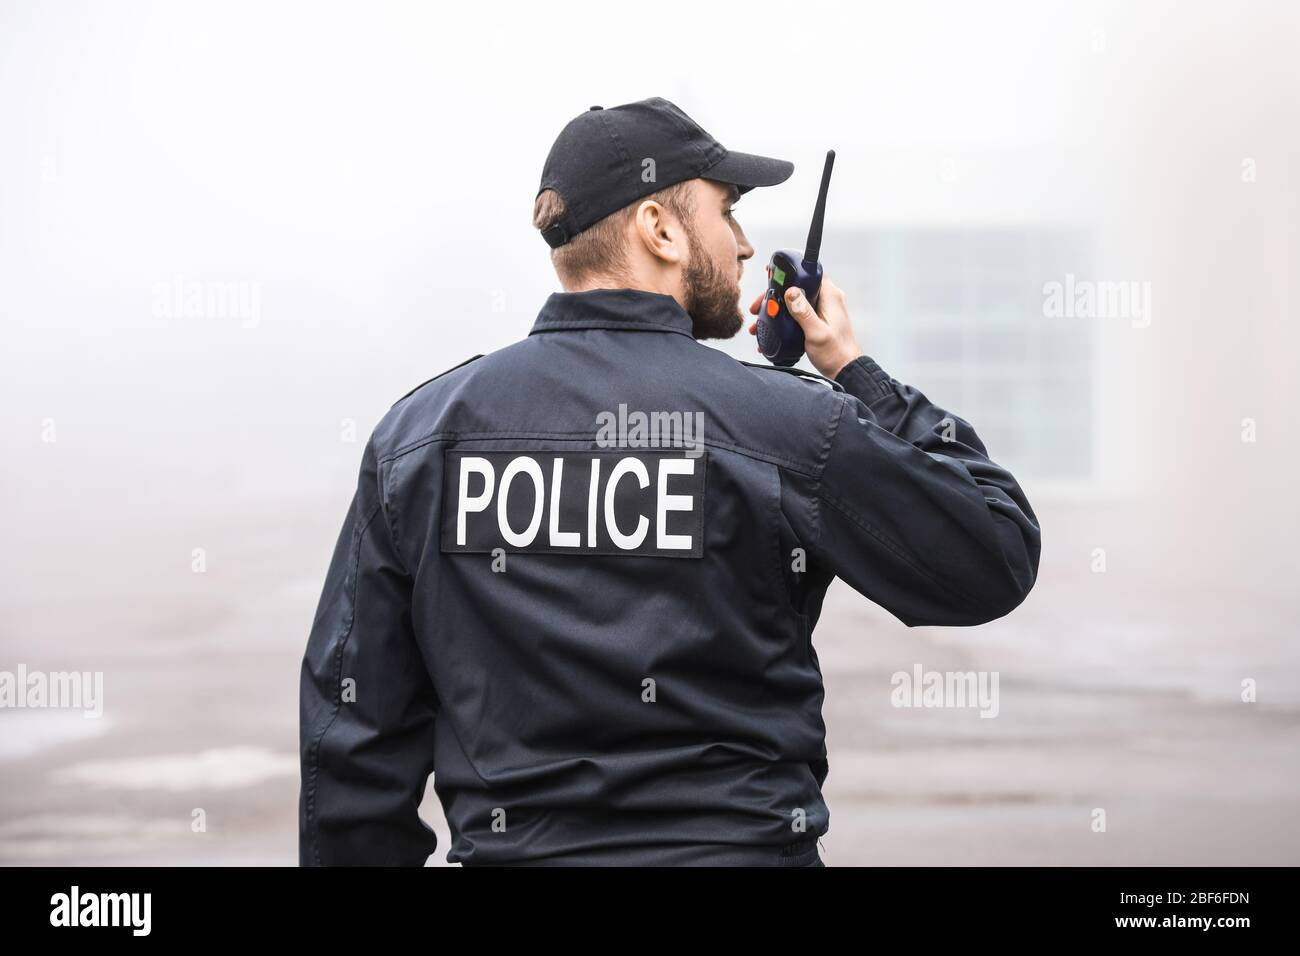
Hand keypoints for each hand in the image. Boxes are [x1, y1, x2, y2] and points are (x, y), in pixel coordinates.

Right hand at [747, 277, 863, 379]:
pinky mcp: (818, 320)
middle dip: (776, 294)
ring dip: (778, 308)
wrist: (844, 370)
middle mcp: (828, 300)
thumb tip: (791, 292)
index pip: (811, 274)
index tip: (773, 275)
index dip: (792, 272)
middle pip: (798, 287)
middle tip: (760, 305)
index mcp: (830, 297)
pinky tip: (772, 328)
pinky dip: (784, 317)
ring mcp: (822, 310)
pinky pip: (798, 312)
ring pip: (795, 301)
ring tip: (761, 319)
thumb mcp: (816, 333)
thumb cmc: (836, 353)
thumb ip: (803, 312)